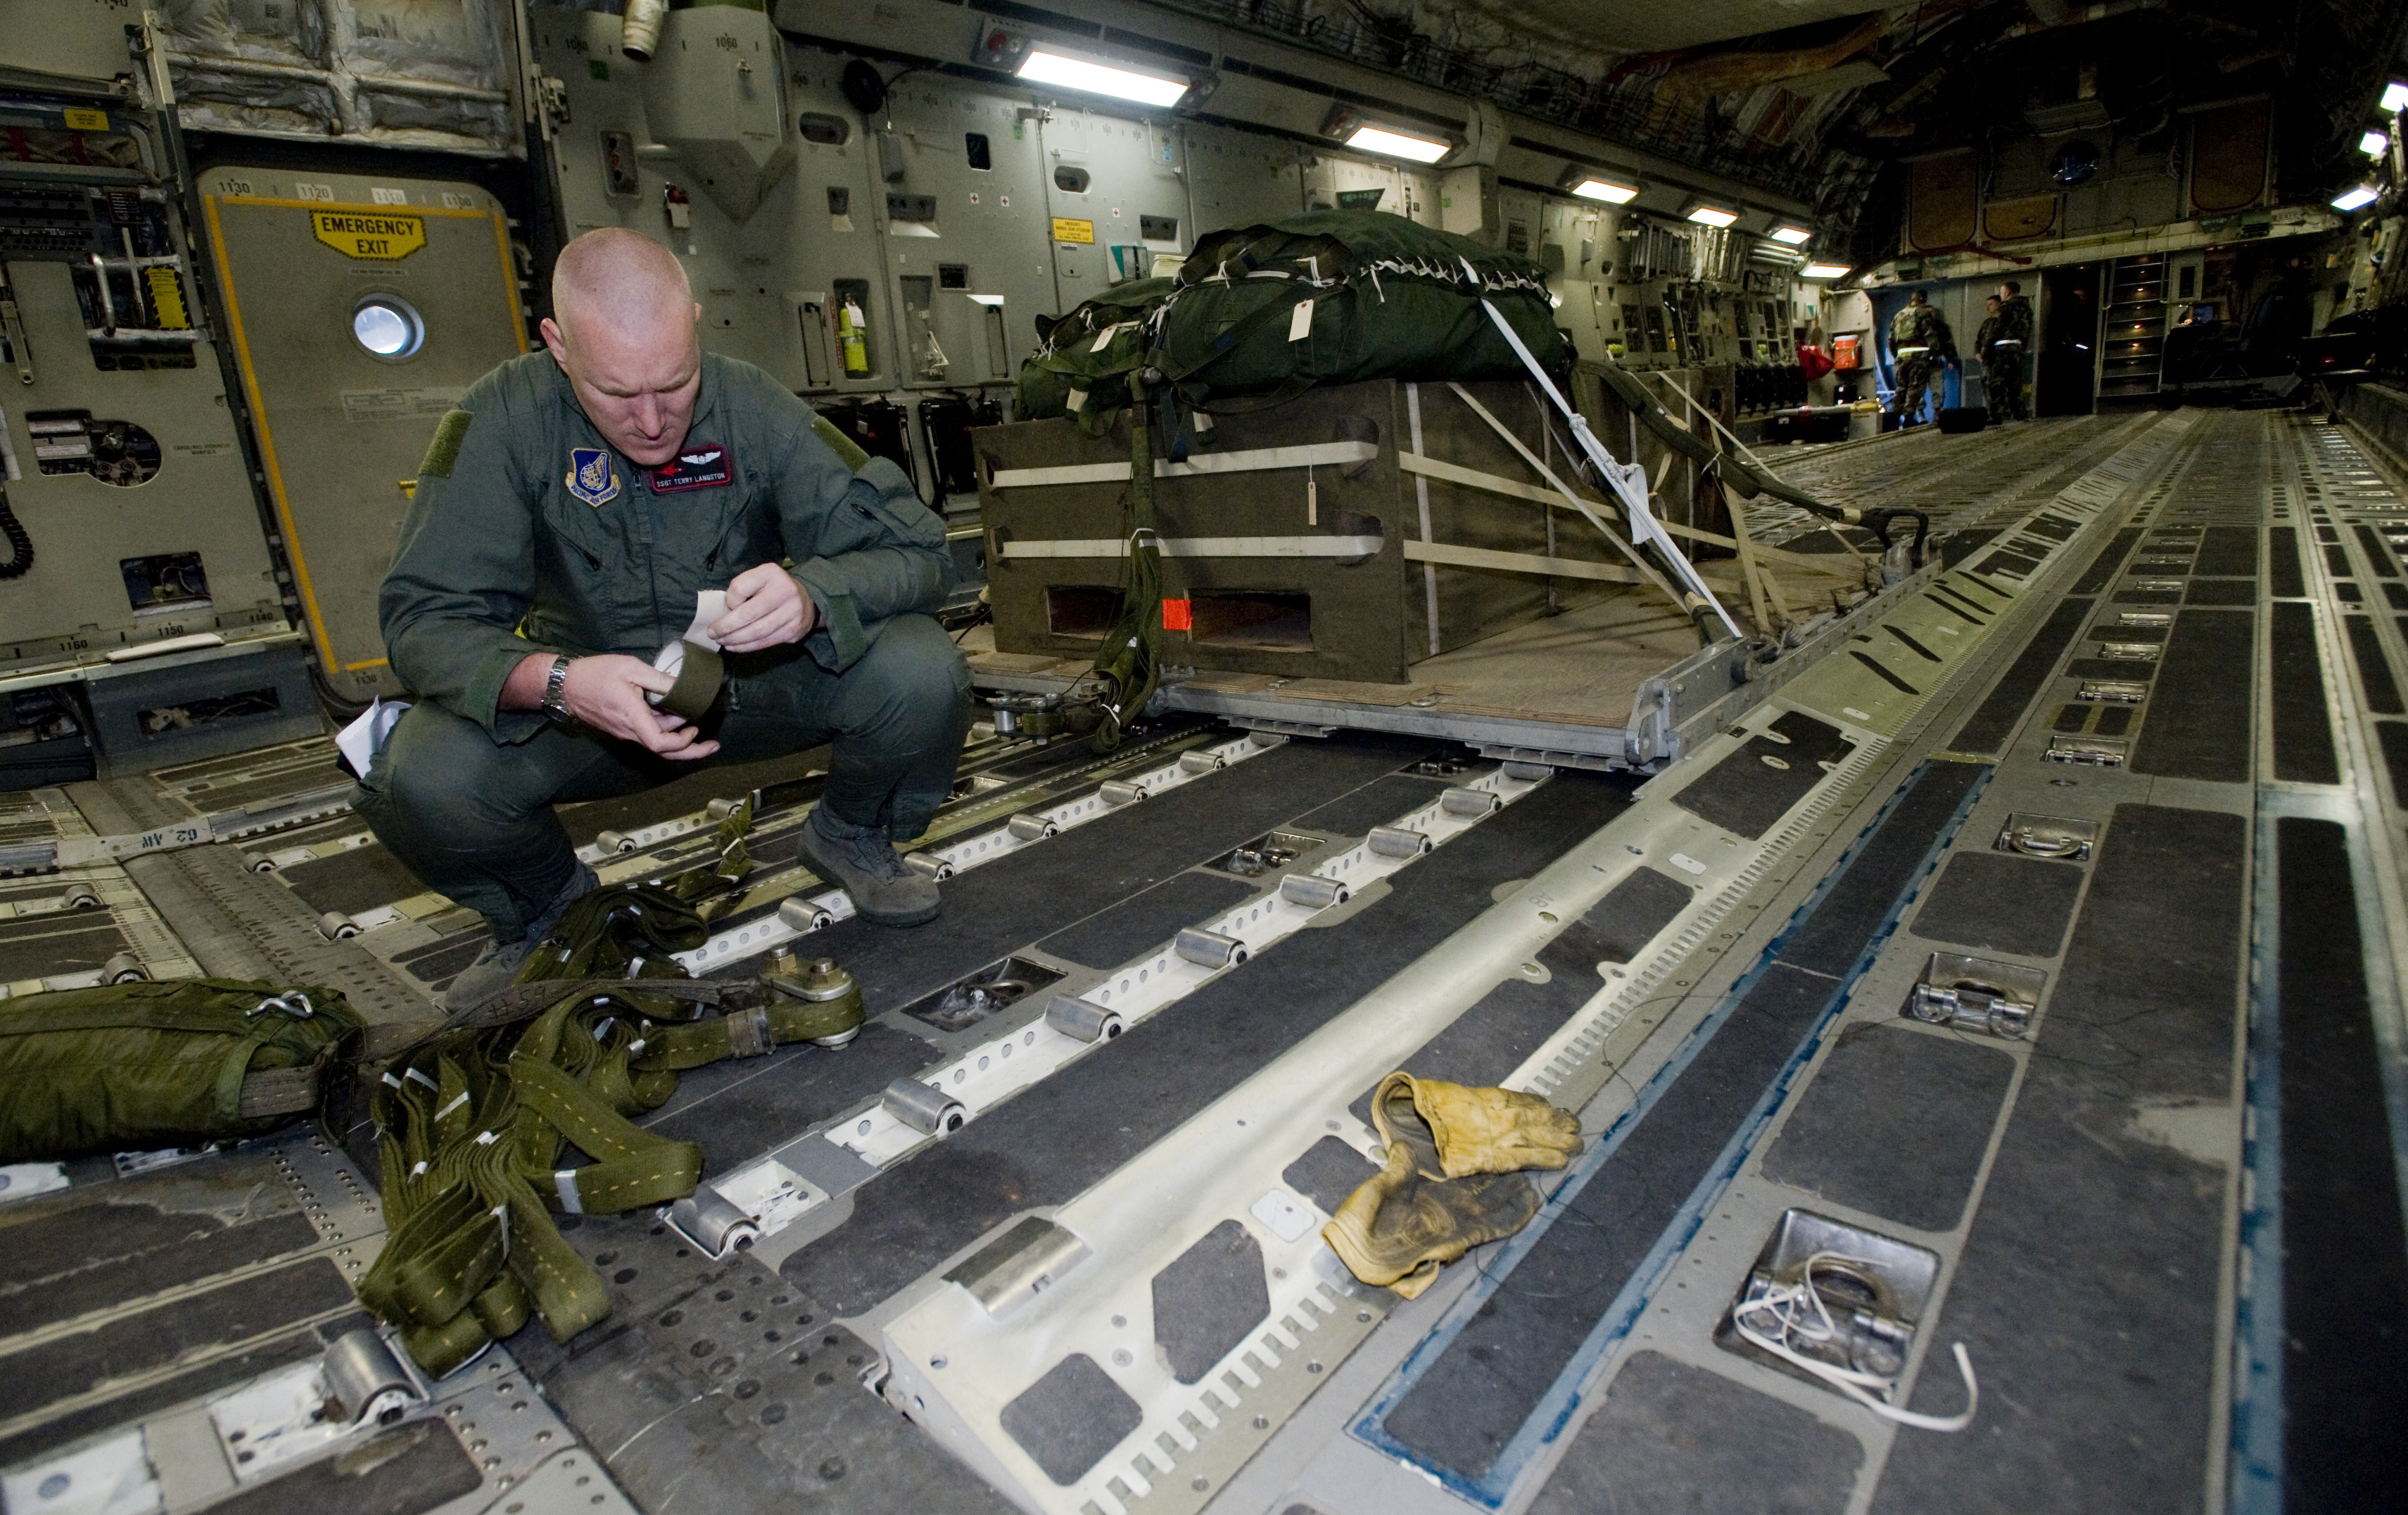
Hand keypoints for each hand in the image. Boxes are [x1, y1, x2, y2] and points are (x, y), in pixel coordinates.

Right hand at [562, 653, 719, 760]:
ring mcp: (623, 732)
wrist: (564, 685)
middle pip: (663, 751)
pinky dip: (664, 733)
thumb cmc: (595, 673)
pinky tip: (674, 720)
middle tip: (713, 745)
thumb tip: (682, 686)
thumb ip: (658, 680)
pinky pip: (646, 736)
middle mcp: (628, 731)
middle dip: (691, 751)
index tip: (695, 728)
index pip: (660, 744)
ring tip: (698, 730)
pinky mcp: (620, 728)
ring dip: (678, 741)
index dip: (682, 742)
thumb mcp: (630, 668)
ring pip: (655, 745)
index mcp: (632, 717)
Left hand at [710, 563, 813, 652]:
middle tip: (712, 633)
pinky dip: (747, 646)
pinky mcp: (794, 630)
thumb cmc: (772, 589)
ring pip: (756, 631)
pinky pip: (766, 642)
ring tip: (722, 641)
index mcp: (770, 573)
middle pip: (747, 614)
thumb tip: (722, 613)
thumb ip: (742, 589)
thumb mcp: (758, 578)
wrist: (807, 600)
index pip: (739, 588)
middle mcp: (784, 591)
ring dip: (735, 639)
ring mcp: (792, 612)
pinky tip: (735, 646)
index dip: (728, 600)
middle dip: (726, 627)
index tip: (725, 607)